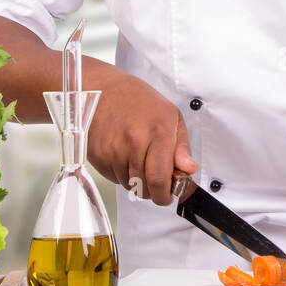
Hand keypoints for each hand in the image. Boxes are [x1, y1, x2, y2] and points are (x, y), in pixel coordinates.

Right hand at [86, 70, 198, 205]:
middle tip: (156, 178)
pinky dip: (121, 173)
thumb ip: (181, 148)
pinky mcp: (97, 155)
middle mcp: (134, 142)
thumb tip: (188, 169)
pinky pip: (113, 178)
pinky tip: (123, 154)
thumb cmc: (139, 102)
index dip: (165, 195)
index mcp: (158, 132)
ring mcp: (113, 150)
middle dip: (153, 190)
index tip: (168, 196)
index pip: (160, 180)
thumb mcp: (171, 117)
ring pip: (128, 185)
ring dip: (137, 180)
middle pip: (144, 187)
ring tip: (138, 156)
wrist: (104, 90)